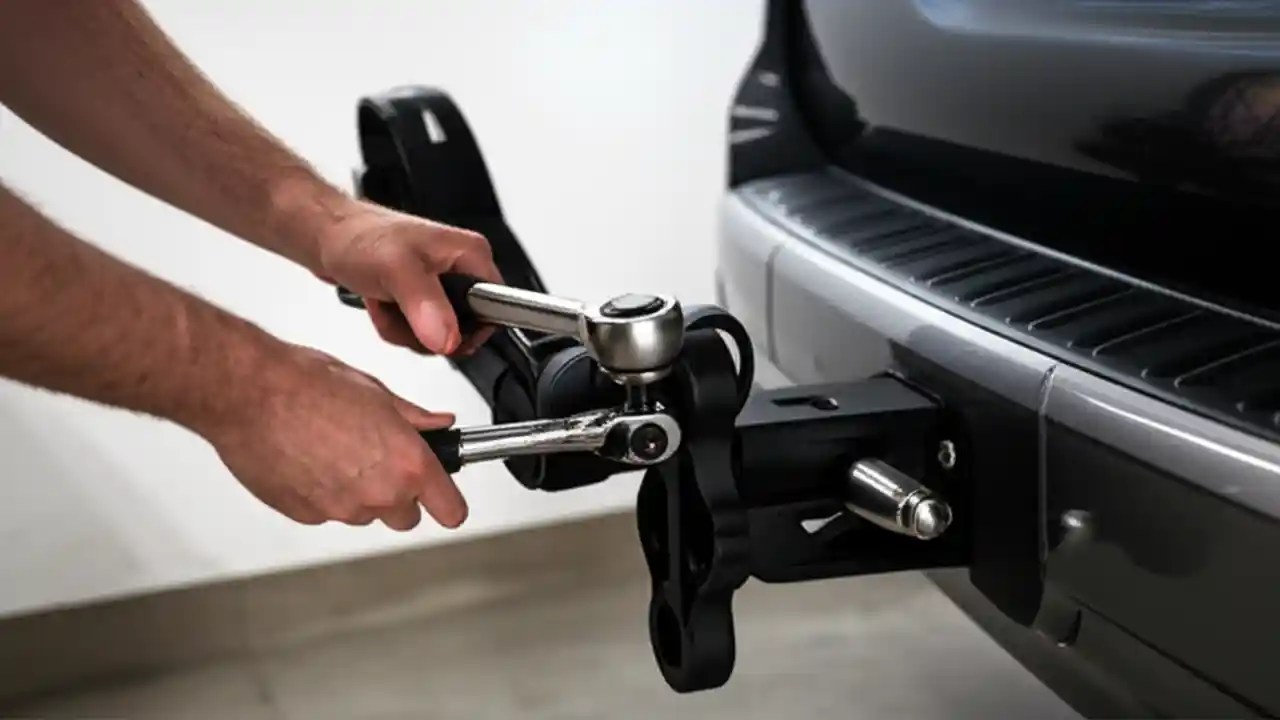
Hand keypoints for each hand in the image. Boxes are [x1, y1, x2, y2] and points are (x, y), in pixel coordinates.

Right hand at [202, 344, 466, 529]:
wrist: (249, 394)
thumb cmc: (307, 385)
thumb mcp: (376, 392)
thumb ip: (415, 418)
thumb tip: (439, 424)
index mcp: (407, 463)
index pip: (450, 510)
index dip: (448, 503)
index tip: (445, 499)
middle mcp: (379, 493)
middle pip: (406, 518)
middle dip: (400, 496)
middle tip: (380, 461)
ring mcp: (341, 509)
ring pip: (364, 514)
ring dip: (359, 493)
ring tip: (336, 451)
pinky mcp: (306, 516)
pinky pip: (327, 512)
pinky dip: (324, 494)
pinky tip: (310, 461)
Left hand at [316, 201, 502, 355]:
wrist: (325, 236)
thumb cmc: (357, 237)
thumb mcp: (396, 269)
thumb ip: (425, 304)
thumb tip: (447, 339)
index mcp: (471, 255)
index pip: (496, 309)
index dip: (468, 330)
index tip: (438, 331)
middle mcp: (460, 268)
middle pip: (466, 328)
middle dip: (428, 332)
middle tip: (402, 309)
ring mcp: (440, 284)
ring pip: (440, 335)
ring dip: (406, 330)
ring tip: (387, 302)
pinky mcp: (420, 296)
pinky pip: (419, 331)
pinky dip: (396, 326)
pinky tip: (382, 305)